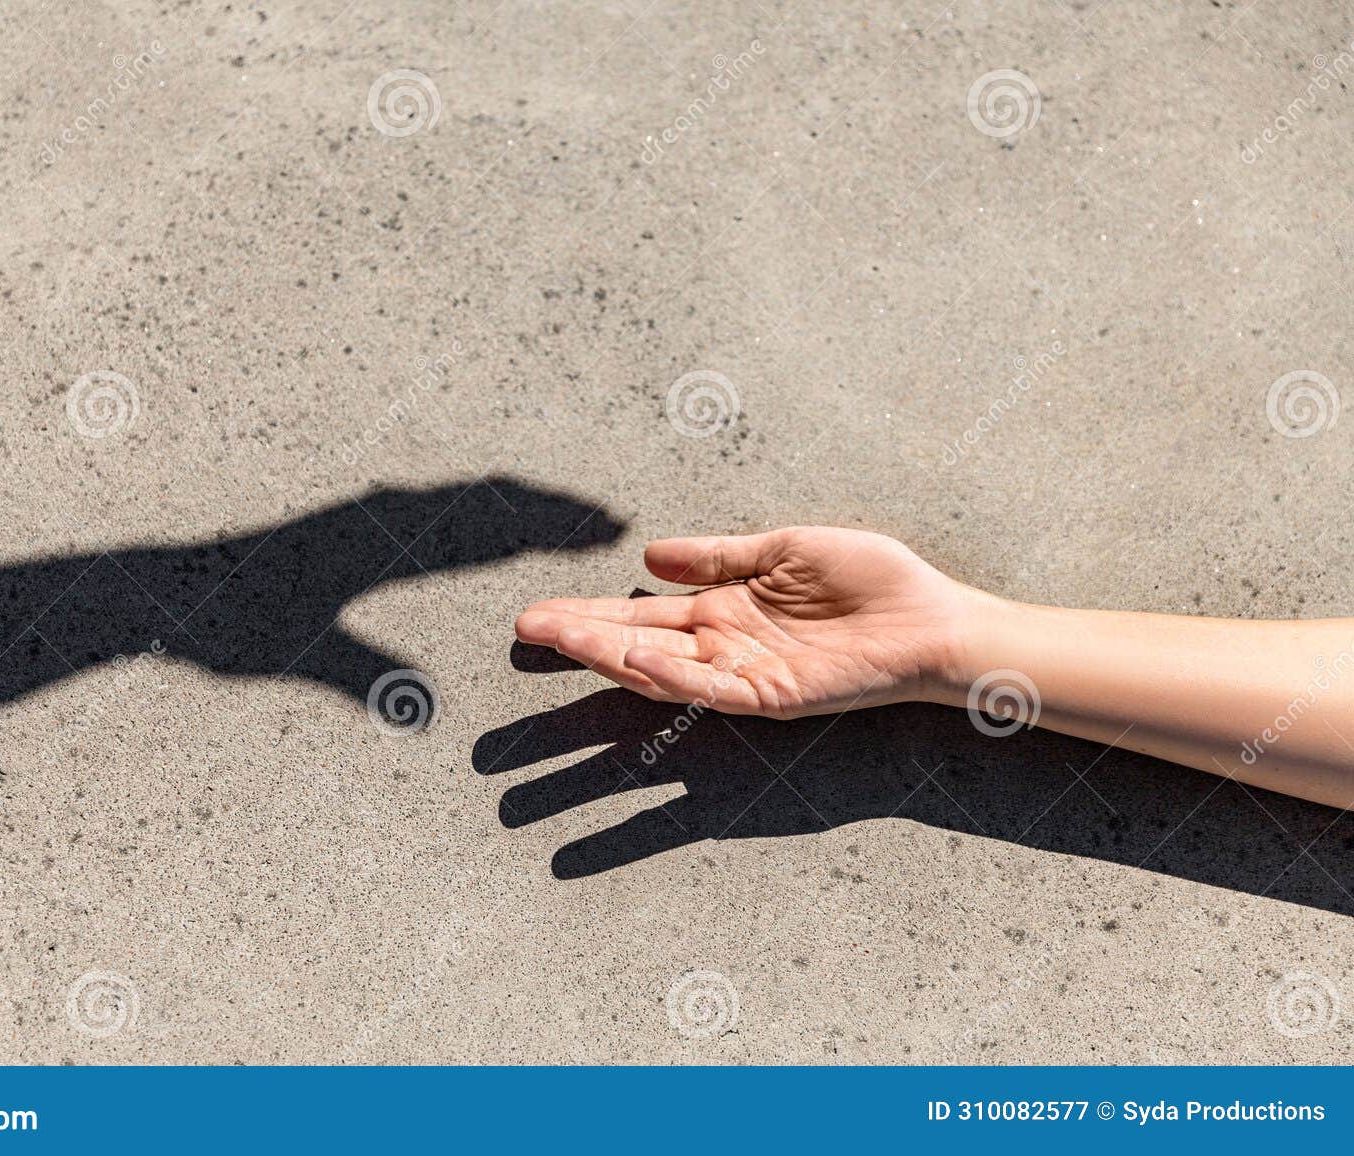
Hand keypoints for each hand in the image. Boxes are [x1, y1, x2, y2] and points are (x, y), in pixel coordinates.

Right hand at [515, 527, 974, 717]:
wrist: (935, 621)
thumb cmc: (873, 583)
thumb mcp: (785, 549)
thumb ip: (718, 555)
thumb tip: (648, 556)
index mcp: (726, 609)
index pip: (642, 612)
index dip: (590, 611)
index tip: (539, 611)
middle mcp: (725, 645)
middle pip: (637, 642)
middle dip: (580, 637)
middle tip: (524, 629)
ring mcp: (745, 673)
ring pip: (662, 667)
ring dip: (611, 654)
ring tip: (560, 639)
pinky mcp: (773, 694)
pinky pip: (712, 687)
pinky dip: (672, 675)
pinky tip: (635, 658)